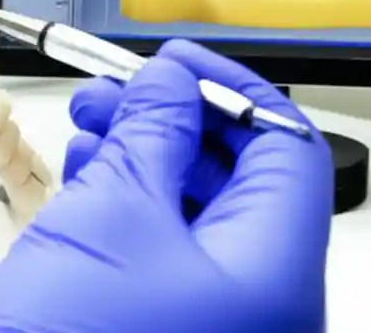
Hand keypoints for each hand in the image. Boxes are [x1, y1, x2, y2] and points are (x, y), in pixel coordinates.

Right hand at [0, 39, 332, 331]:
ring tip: (88, 132)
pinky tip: (84, 182)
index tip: (174, 64)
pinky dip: (128, 204)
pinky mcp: (168, 327)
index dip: (228, 91)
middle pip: (241, 179)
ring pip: (197, 212)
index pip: (286, 149)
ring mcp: (215, 320)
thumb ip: (151, 132)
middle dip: (172, 122)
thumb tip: (170, 85)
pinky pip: (167, 250)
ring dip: (143, 157)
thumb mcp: (110, 213)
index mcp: (273, 274)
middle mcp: (259, 302)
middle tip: (116, 94)